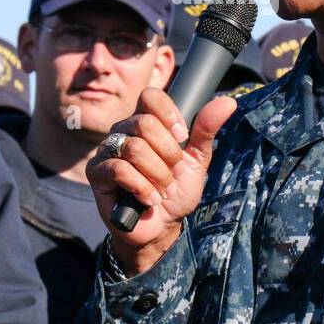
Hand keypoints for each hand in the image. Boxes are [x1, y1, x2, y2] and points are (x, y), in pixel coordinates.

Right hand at [86, 87, 236, 275]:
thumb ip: (206, 130)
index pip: (151, 96)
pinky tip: (150, 199)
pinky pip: (120, 170)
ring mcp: (107, 150)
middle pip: (144, 123)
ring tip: (163, 190)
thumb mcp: (196, 160)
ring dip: (158, 175)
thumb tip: (227, 102)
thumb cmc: (176, 190)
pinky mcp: (97, 173)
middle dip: (168, 154)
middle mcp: (123, 131)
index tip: (182, 138)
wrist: (161, 227)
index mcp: (145, 121)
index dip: (169, 115)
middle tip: (174, 173)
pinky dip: (142, 187)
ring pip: (134, 148)